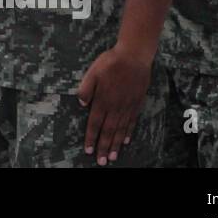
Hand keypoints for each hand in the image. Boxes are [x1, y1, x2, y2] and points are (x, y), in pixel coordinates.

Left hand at [77, 45, 152, 164]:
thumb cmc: (111, 62)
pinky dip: (128, 133)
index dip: (91, 137)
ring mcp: (127, 106)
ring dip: (115, 144)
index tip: (88, 150)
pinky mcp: (136, 103)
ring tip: (112, 157)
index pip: (95, 123)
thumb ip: (86, 88)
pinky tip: (125, 141)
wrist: (134, 56)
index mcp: (103, 100)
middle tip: (101, 161)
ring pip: (120, 130)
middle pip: (108, 131)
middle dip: (103, 147)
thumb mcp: (92, 72)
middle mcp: (115, 106)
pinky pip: (131, 122)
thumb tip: (81, 104)